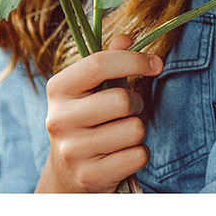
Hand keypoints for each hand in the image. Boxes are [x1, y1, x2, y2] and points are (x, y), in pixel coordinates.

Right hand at [35, 34, 162, 192]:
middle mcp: (59, 119)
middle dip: (136, 103)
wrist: (67, 175)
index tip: (156, 64)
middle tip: (127, 111)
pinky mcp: (90, 176)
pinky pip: (138, 156)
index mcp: (58, 89)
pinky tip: (121, 155)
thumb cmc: (88, 121)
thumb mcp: (92, 89)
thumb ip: (110, 61)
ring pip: (134, 129)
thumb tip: (125, 38)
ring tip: (121, 134)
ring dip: (137, 130)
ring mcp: (73, 151)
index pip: (99, 63)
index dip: (134, 60)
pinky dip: (138, 154)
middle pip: (122, 100)